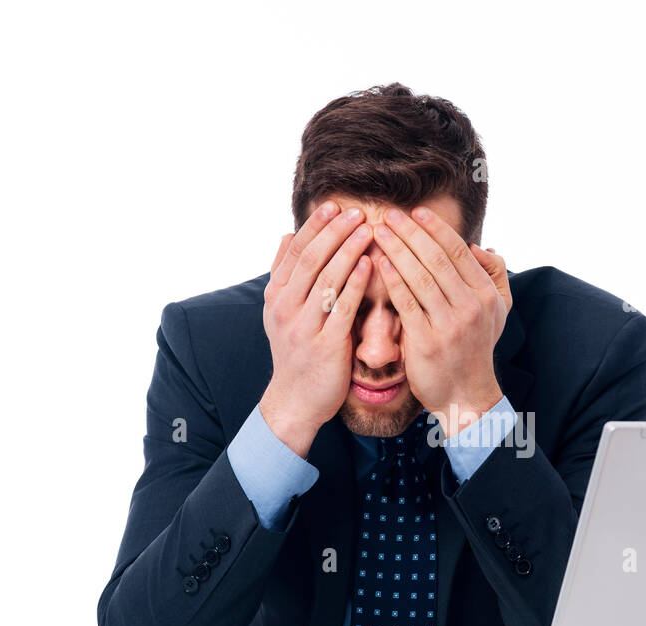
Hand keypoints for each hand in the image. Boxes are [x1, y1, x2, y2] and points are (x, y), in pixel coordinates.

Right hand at [259, 201, 373, 456]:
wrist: (295, 400)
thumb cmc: (296, 352)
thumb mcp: (280, 311)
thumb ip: (284, 273)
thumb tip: (285, 234)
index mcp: (275, 295)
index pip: (296, 251)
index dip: (315, 226)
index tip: (334, 205)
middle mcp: (285, 307)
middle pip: (311, 259)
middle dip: (334, 232)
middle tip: (356, 211)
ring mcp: (303, 326)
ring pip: (326, 278)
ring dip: (348, 250)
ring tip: (368, 229)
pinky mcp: (325, 344)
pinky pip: (342, 307)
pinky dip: (356, 283)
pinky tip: (370, 264)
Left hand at [373, 206, 511, 434]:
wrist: (466, 395)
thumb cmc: (476, 348)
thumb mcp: (497, 311)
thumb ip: (492, 275)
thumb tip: (478, 246)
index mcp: (486, 295)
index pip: (458, 251)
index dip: (435, 228)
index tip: (415, 212)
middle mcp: (470, 307)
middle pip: (437, 259)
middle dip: (411, 232)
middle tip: (389, 214)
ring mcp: (448, 325)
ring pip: (420, 277)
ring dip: (397, 250)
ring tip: (378, 231)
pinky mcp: (426, 341)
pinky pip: (406, 303)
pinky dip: (391, 280)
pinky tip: (377, 263)